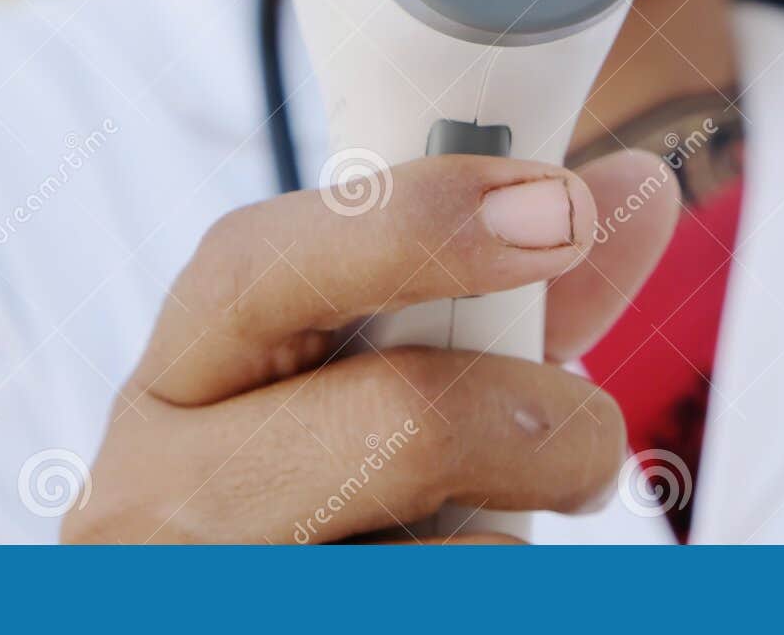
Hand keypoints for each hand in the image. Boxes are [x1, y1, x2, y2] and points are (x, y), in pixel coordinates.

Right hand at [61, 150, 680, 543]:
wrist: (253, 589)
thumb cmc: (322, 483)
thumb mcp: (377, 374)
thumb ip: (495, 292)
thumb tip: (630, 190)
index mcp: (175, 378)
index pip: (262, 267)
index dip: (422, 223)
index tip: (560, 210)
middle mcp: (153, 497)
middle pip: (402, 422)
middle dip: (538, 414)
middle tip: (588, 430)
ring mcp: (209, 595)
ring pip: (462, 557)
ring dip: (531, 525)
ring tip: (513, 518)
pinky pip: (468, 604)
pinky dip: (503, 570)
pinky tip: (458, 563)